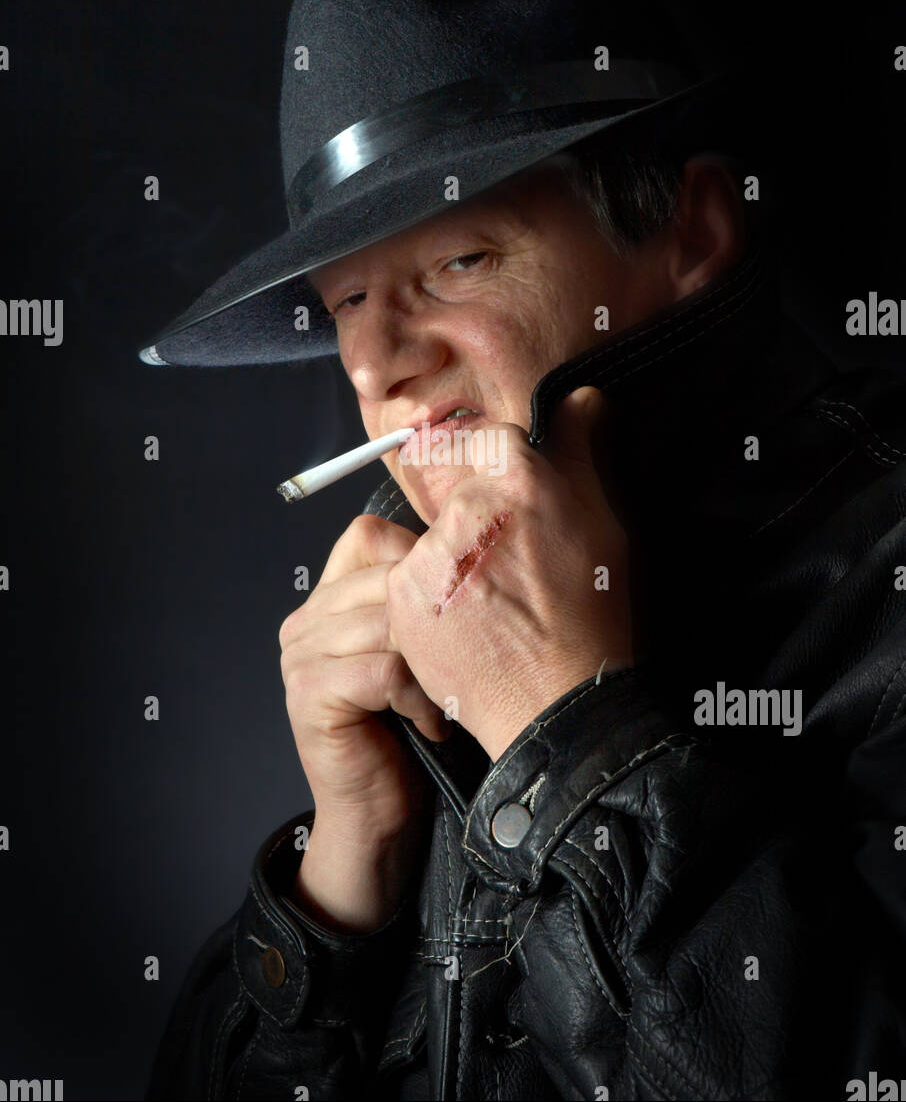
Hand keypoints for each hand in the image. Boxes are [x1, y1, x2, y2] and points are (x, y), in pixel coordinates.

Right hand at [278, 514, 450, 929]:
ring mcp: (300, 657)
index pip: (368, 534)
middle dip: (436, 620)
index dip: (419, 561)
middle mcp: (303, 622)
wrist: (377, 817)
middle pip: (384, 578)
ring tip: (445, 698)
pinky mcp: (310, 694)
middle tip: (460, 664)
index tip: (454, 610)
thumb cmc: (407, 735)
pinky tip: (430, 725)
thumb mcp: (414, 654)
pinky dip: (418, 698)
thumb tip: (465, 547)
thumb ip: (415, 602)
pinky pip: (383, 670)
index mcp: (324, 600)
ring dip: (431, 664)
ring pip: (388, 622)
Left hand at [386, 386, 632, 760]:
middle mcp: (468, 509)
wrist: (557, 705)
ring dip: (450, 556)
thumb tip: (579, 397)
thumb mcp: (602, 524)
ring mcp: (430, 554)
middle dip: (472, 515)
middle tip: (503, 565)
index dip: (501, 473)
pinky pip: (408, 576)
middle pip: (452, 484)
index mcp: (519, 479)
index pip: (488, 440)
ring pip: (430, 533)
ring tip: (488, 600)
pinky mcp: (403, 595)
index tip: (512, 510)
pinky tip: (465, 621)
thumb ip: (579, 452)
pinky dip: (429, 595)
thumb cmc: (591, 617)